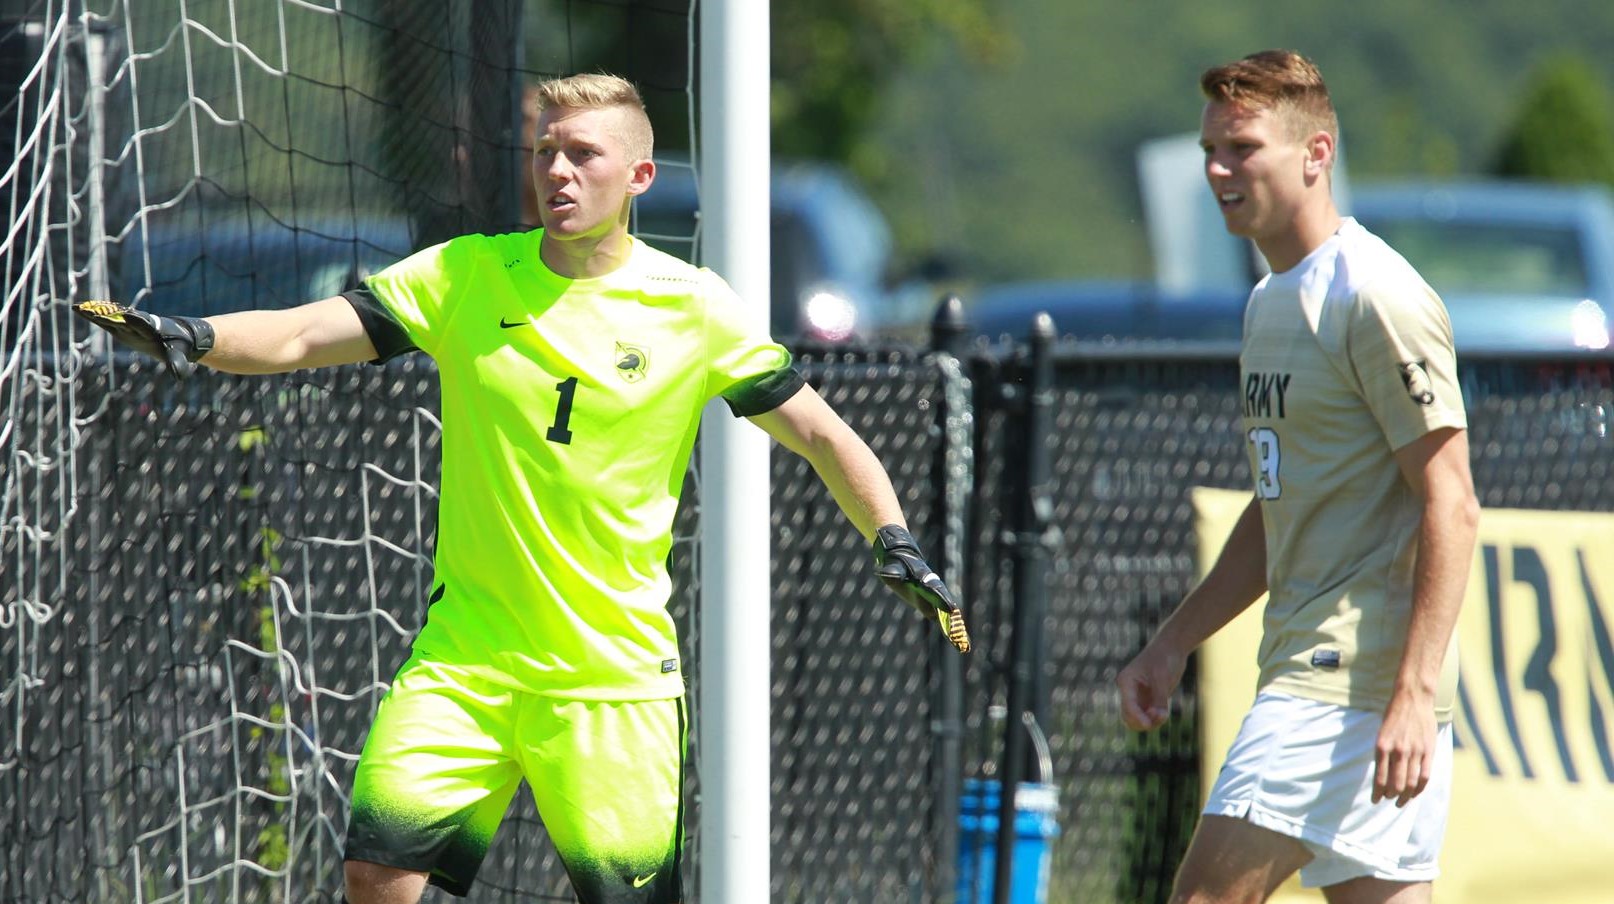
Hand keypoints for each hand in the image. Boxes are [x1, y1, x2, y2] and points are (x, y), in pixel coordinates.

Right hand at [74, 300, 214, 377]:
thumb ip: (178, 365)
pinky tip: (79, 310)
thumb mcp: (179, 356)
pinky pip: (107, 320)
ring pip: (111, 317)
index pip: (143, 324)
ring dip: (96, 312)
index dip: (136, 321)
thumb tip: (180, 377)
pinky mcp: (123, 326)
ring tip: (78, 307)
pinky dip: (94, 315)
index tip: (127, 316)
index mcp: (152, 330)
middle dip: (109, 315)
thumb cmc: (179, 346)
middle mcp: (139, 324)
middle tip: (93, 309)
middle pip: (122, 318)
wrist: (178, 334)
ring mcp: (130, 324)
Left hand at [872, 525, 969, 652]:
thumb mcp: (892, 567)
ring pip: (946, 615)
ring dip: (954, 630)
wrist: (904, 560)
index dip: (942, 600)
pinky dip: (949, 631)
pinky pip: (941, 619)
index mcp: (924, 579)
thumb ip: (892, 572)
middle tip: (960, 634)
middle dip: (952, 620)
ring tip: (964, 646)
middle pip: (944, 606)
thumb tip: (886, 574)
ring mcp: (934, 599)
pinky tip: (957, 644)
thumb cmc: (896, 564)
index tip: (952, 610)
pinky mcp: (932, 606)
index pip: (934, 590)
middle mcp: (933, 590)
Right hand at [1115, 643, 1184, 731]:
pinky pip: (1148, 716)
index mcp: (1126, 682)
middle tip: (1160, 716)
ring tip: (1164, 714)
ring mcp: (1138, 696)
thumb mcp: (1162, 678)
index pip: (1128, 706)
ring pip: (1138, 720)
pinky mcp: (1148, 699)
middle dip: (1143, 722)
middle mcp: (1129, 691)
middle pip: (1128, 717)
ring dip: (1151, 722)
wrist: (1172, 647)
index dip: (1137, 717)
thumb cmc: (1164, 658)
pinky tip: (1164, 712)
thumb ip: (1160, 699)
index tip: (1149, 725)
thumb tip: (1159, 717)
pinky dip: (1156, 719)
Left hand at [1373, 693, 1436, 806]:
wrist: (1412, 698)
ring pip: (1410, 783)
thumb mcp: (1381, 733)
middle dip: (1392, 796)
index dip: (1378, 793)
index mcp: (1382, 746)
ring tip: (1401, 801)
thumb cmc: (1394, 715)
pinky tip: (1415, 793)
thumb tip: (1382, 774)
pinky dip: (1419, 788)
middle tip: (1390, 800)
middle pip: (1396, 784)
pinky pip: (1424, 775)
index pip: (1380, 778)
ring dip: (1405, 796)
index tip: (1376, 800)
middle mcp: (1398, 751)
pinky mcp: (1428, 750)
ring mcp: (1414, 751)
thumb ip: (1383, 752)